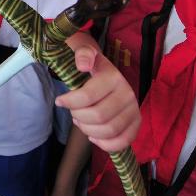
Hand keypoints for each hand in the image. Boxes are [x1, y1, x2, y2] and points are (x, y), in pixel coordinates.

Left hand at [54, 32, 139, 151]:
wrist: (105, 72)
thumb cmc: (89, 64)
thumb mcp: (83, 51)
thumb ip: (82, 53)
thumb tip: (83, 64)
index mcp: (113, 76)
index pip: (88, 96)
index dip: (70, 102)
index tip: (59, 101)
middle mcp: (127, 93)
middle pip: (98, 117)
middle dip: (79, 117)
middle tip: (73, 112)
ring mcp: (134, 110)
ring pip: (109, 131)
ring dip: (89, 130)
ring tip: (81, 122)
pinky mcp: (136, 123)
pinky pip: (123, 142)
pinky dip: (105, 144)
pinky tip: (93, 135)